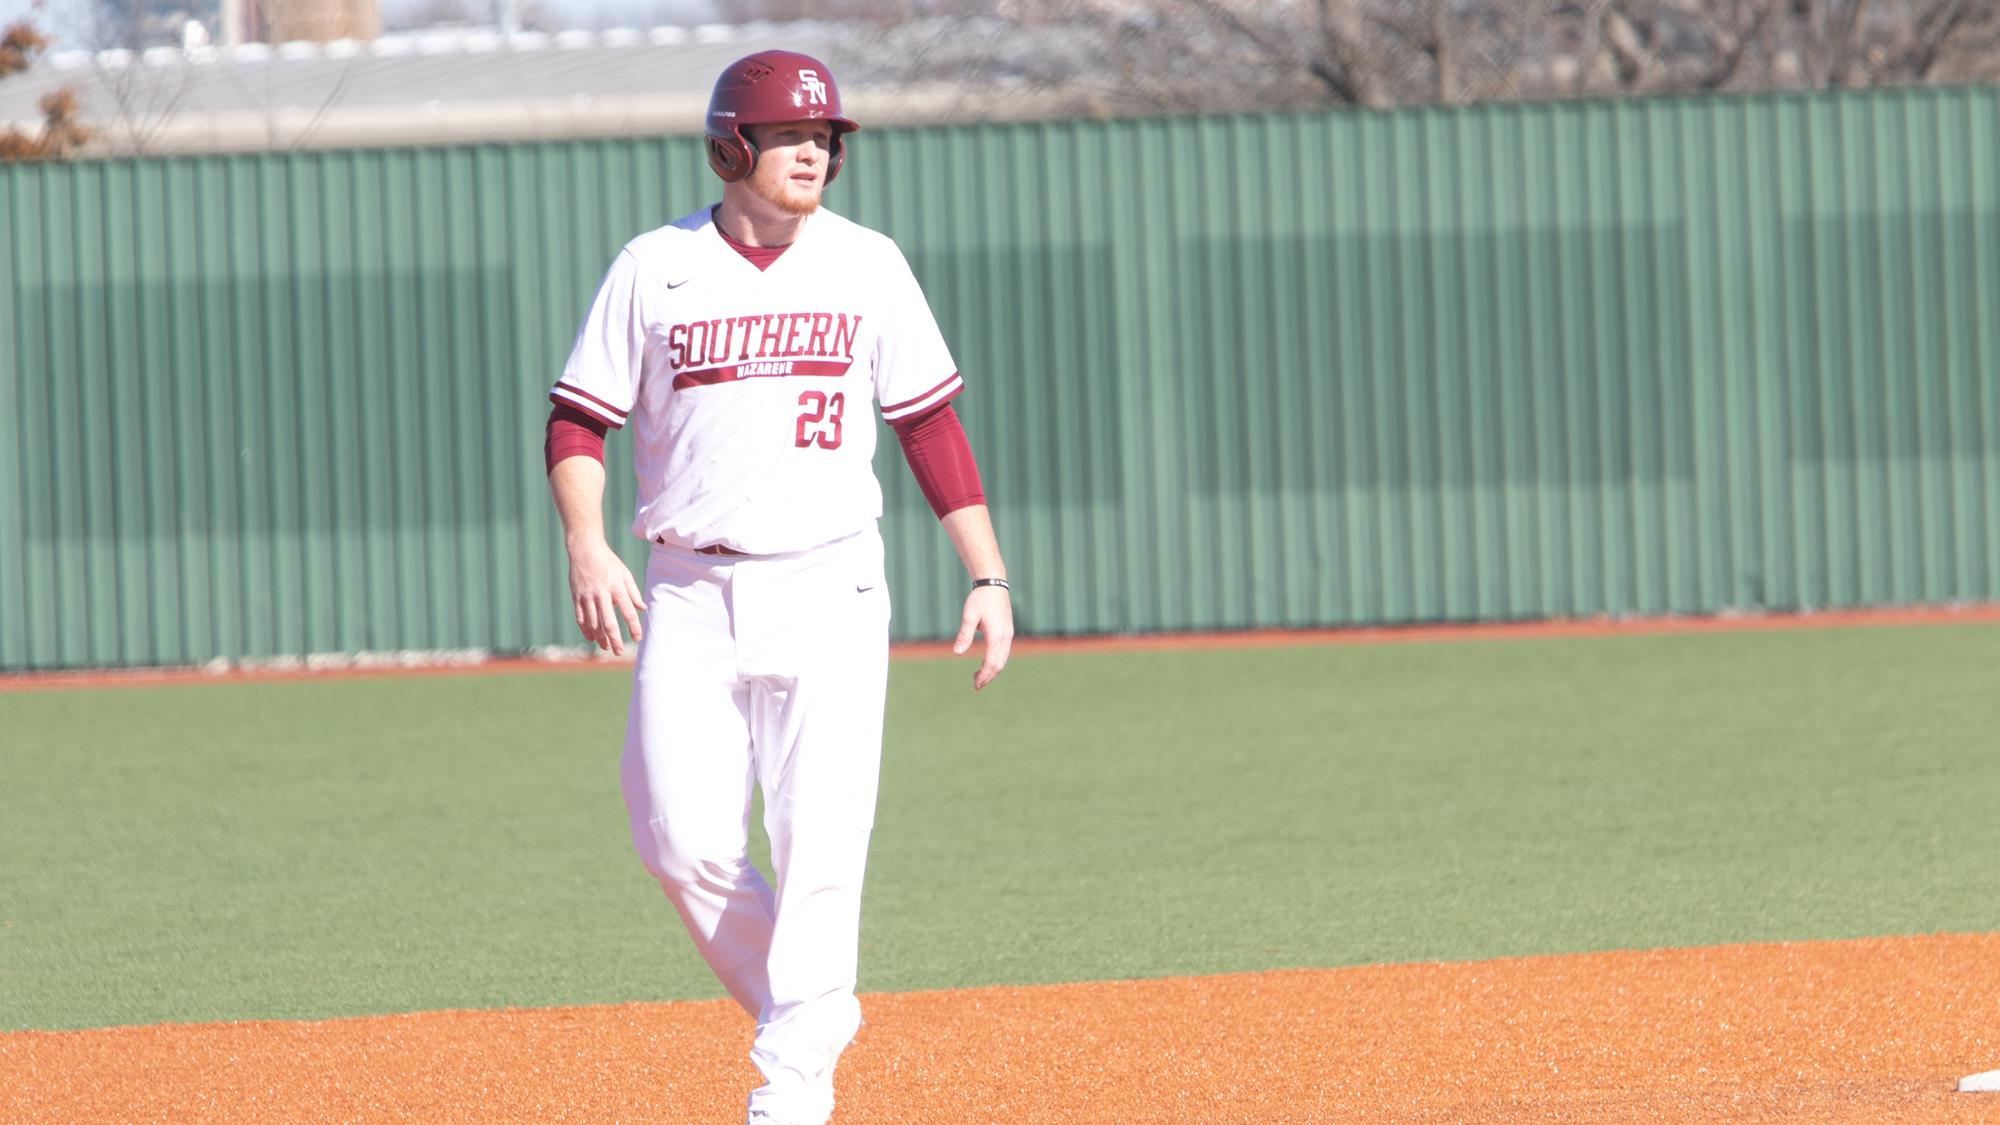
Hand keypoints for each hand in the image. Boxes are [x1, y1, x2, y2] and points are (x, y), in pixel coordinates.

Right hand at [567, 539, 645, 655]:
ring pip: (593, 623)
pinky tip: (591, 638)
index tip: (637, 638)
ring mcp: (587, 596)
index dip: (633, 627)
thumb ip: (634, 593)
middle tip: (618, 652)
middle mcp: (601, 594)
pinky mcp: (576, 597)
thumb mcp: (625, 574)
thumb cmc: (609, 562)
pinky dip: (585, 630)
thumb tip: (643, 609)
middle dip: (614, 640)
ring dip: (600, 638)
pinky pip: (580, 618)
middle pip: (608, 623)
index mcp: (617, 588)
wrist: (585, 549)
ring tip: (606, 647)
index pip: (628, 612)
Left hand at [952, 585, 1013, 690]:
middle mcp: (1006, 636)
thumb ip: (964, 634)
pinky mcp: (1007, 631)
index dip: (984, 675)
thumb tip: (957, 653)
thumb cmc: (979, 599)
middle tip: (975, 685)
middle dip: (988, 676)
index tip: (975, 684)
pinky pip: (1003, 652)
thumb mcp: (969, 616)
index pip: (991, 662)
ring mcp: (1008, 634)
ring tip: (978, 677)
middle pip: (999, 664)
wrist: (993, 583)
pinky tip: (984, 663)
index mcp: (997, 635)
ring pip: (1003, 659)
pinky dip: (995, 661)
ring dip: (992, 670)